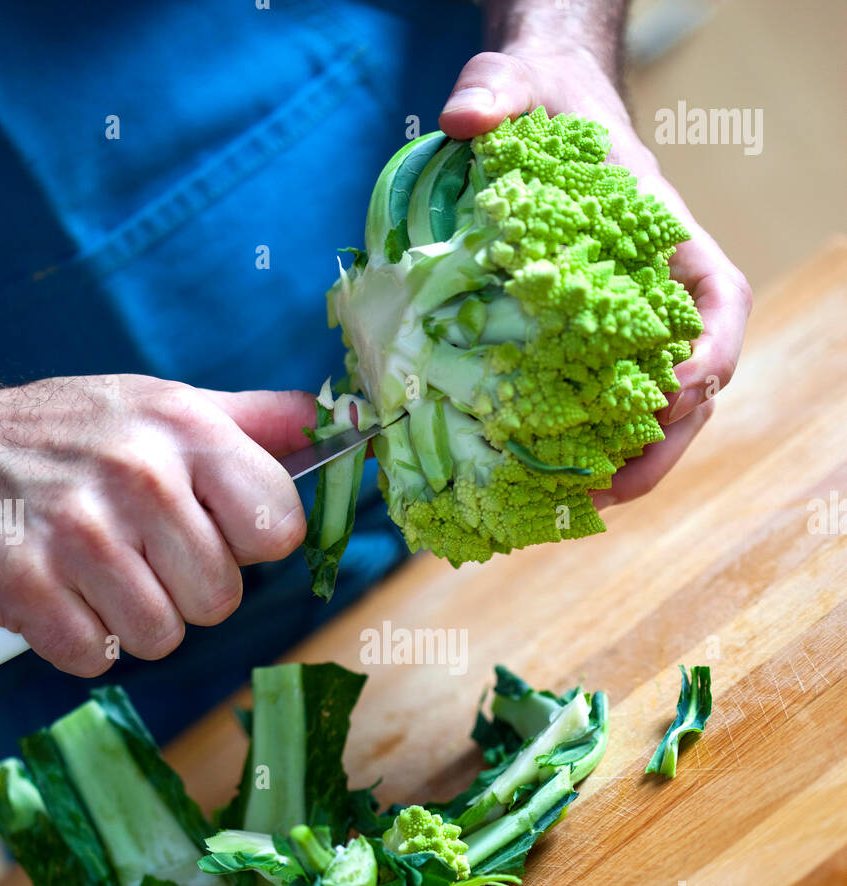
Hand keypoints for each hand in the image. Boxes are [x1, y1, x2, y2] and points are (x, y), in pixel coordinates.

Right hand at [0, 374, 313, 674]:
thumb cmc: (72, 433)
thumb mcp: (162, 405)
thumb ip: (254, 422)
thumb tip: (339, 423)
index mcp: (188, 431)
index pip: (279, 528)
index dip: (251, 543)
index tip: (217, 530)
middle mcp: (140, 477)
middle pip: (221, 599)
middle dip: (187, 590)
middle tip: (143, 553)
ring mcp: (80, 533)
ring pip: (161, 637)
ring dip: (132, 618)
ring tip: (98, 571)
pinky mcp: (28, 585)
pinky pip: (96, 656)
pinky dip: (80, 638)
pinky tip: (62, 590)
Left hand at [440, 47, 752, 504]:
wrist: (537, 108)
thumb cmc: (544, 98)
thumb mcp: (516, 81)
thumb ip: (495, 90)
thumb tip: (464, 120)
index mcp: (662, 238)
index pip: (717, 300)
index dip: (709, 353)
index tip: (678, 389)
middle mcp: (656, 292)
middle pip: (692, 382)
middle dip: (662, 444)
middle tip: (611, 491)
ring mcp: (624, 325)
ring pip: (653, 411)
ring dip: (626, 465)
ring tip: (576, 507)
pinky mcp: (583, 347)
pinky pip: (603, 408)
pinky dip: (587, 451)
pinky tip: (544, 484)